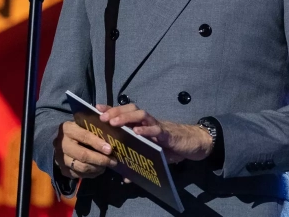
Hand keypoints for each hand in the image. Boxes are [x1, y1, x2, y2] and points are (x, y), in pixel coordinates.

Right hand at [53, 121, 117, 178]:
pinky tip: (99, 169)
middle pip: (83, 155)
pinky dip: (92, 174)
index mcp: (68, 130)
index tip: (110, 149)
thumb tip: (111, 136)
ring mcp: (61, 159)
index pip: (84, 136)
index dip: (98, 143)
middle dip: (100, 159)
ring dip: (97, 168)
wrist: (57, 141)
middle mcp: (62, 145)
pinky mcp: (64, 170)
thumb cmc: (75, 131)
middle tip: (113, 161)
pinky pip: (80, 175)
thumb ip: (93, 128)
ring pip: (82, 167)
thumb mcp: (81, 124)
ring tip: (107, 165)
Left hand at [97, 103, 212, 164]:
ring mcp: (157, 125)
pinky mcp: (167, 133)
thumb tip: (125, 179)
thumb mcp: (151, 155)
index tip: (97, 109)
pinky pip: (156, 128)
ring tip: (114, 123)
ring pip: (141, 114)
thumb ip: (138, 163)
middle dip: (116, 111)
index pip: (125, 113)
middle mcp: (148, 122)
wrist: (192, 144)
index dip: (111, 110)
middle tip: (103, 117)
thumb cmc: (170, 147)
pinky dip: (146, 129)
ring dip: (126, 117)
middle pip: (130, 109)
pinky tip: (136, 131)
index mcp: (142, 125)